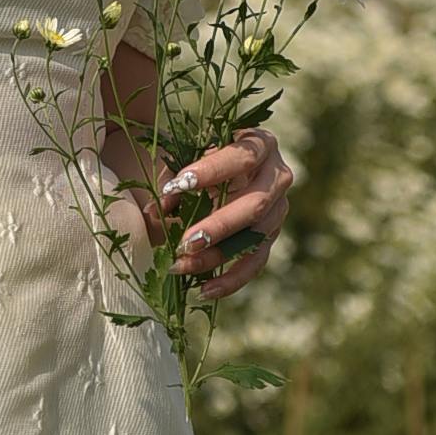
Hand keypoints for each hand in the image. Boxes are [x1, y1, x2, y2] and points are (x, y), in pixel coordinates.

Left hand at [158, 124, 295, 300]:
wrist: (231, 165)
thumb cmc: (207, 154)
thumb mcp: (193, 156)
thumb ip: (176, 179)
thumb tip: (156, 211)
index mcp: (261, 144)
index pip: (241, 157)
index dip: (211, 172)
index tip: (178, 186)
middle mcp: (278, 176)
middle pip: (255, 205)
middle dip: (218, 225)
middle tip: (185, 241)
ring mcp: (279, 208)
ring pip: (255, 237)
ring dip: (218, 254)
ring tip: (183, 265)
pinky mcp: (271, 235)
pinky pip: (256, 262)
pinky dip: (231, 279)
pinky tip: (204, 290)